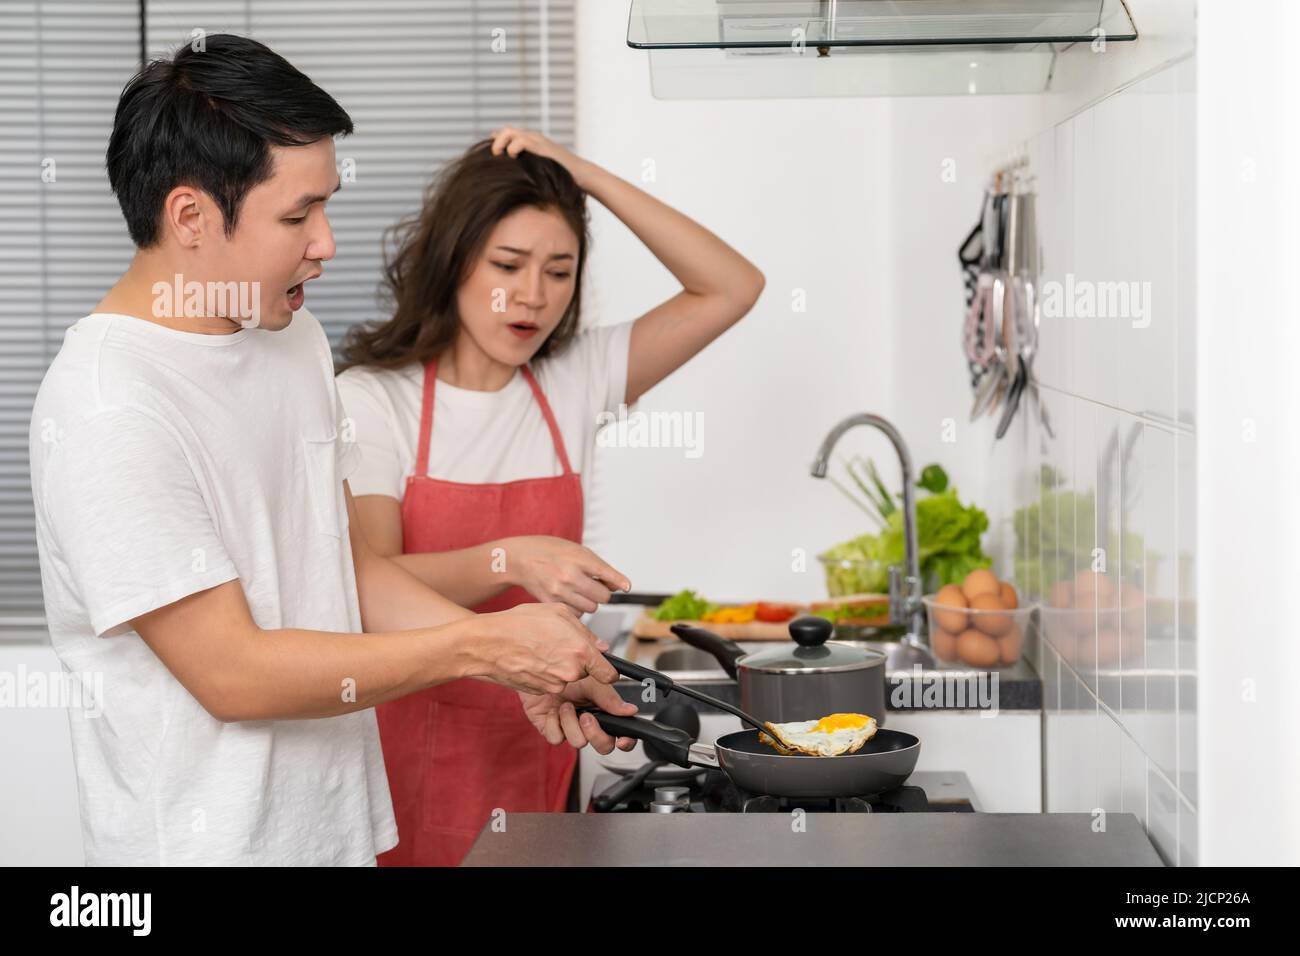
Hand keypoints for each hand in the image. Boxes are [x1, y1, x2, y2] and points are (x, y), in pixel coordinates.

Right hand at [467, 602, 617, 694]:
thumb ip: (585, 631)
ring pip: (568, 678)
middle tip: (559, 645)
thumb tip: (600, 646)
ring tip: (541, 649)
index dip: (607, 670)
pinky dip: (546, 674)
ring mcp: (554, 684)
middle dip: (578, 661)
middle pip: (586, 673)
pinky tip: (533, 659)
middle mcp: (570, 671)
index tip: (604, 667)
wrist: (486, 644)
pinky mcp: (540, 692)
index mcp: (580, 650)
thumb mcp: (558, 612)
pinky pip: (552, 683)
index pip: (609, 674)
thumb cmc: (518, 624)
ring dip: (560, 667)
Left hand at [490, 126, 593, 189]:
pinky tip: (513, 157)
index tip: (492, 157)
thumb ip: (527, 171)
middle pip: (505, 130)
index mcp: (531, 142)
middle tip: (493, 157)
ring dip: (500, 143)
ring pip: (509, 131)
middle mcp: (533, 138)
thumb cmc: (562, 177)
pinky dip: (512, 147)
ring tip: (498, 155)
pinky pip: (521, 141)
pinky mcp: (542, 147)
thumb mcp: (541, 172)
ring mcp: (537, 141)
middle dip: (495, 141)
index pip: (507, 135)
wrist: (581, 175)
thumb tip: (513, 184)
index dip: (496, 142)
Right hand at [504, 535, 630, 614]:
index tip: (627, 587)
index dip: (618, 581)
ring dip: (590, 602)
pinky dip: (577, 609)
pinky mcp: (551, 603)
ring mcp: (559, 591)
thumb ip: (597, 567)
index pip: (605, 572)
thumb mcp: (576, 550)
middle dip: (602, 593)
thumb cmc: (550, 552)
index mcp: (578, 558)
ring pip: (591, 608)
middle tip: (594, 586)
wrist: (520, 559)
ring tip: (579, 591)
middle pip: (602, 597)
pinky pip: (576, 614)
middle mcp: (569, 575)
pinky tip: (569, 598)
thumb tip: (617, 586)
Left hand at [518, 677, 638, 754]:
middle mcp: (590, 724)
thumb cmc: (567, 674)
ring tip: (565, 705)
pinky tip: (552, 710)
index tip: (622, 741)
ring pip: (579, 743)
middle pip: (604, 746)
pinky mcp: (553, 731)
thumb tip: (631, 710)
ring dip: (571, 722)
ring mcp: (571, 729)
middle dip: (596, 734)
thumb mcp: (593, 682)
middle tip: (586, 716)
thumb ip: (611, 698)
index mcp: (605, 712)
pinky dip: (554, 723)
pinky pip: (556, 738)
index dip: (626, 741)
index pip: (623, 733)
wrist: (540, 670)